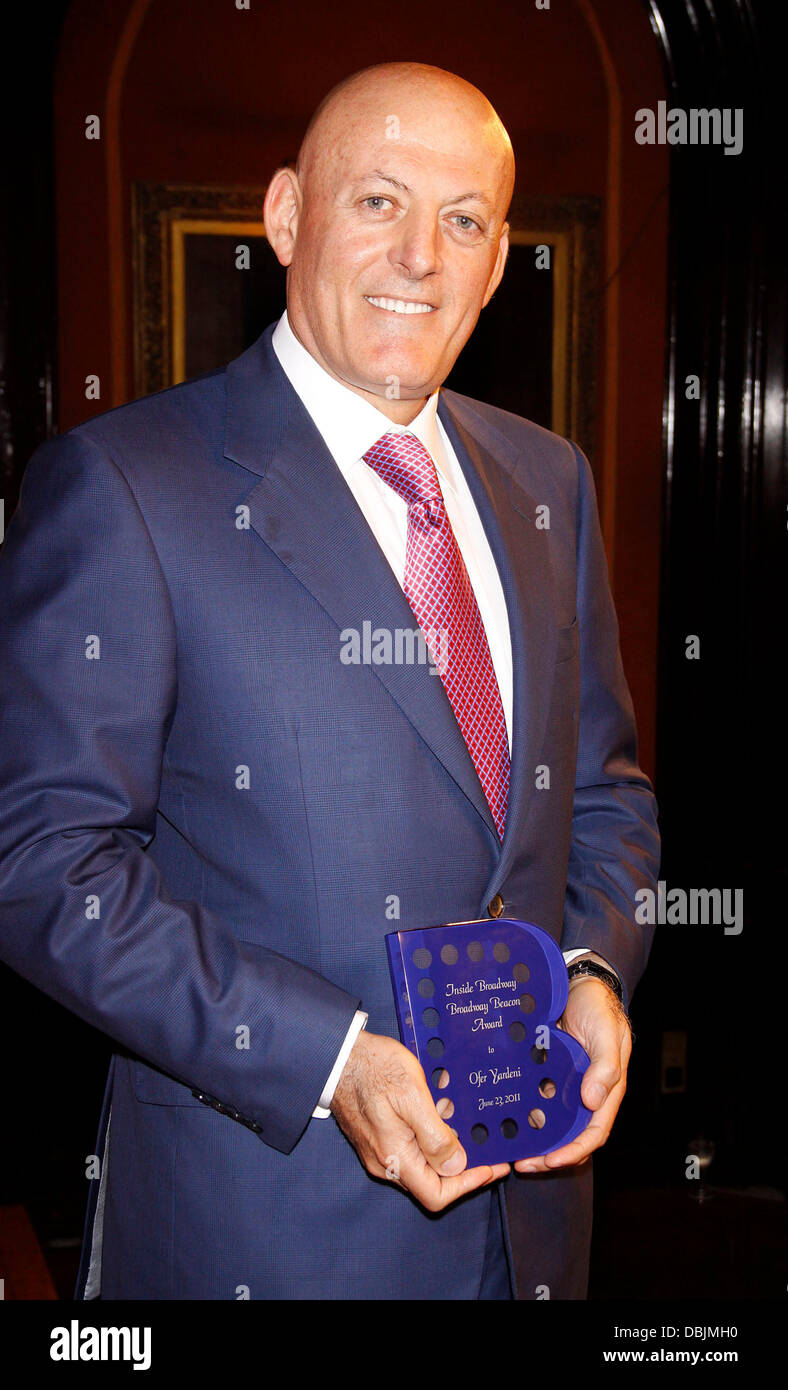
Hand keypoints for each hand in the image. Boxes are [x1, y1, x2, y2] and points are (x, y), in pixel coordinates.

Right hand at [331, 1029, 509, 1210]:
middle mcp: (386, 1163)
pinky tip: (440, 1108)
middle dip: (461, 1164)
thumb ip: (435, 1136)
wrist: (339, 1055)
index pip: (436, 1195)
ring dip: (446, 1144)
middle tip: (485, 1141)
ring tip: (462, 1116)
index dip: (468, 1184)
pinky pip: (411, 1147)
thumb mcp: (411, 1096)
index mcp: (395, 1158)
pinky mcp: (379, 1137)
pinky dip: (431, 1134)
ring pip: (423, 1162)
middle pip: (432, 1182)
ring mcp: (380, 1151)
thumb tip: (457, 1166)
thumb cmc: (373, 1069)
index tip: (491, 1166)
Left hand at [513, 974, 631, 1173]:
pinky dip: (522, 1110)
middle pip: (570, 1136)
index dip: (574, 1151)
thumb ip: (606, 1065)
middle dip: (549, 1155)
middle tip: (523, 1164)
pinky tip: (502, 1116)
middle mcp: (585, 1093)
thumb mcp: (607, 1033)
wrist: (578, 981)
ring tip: (508, 1148)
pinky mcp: (546, 1073)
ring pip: (551, 1122)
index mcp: (606, 1091)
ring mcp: (565, 1085)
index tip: (550, 1161)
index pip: (593, 1133)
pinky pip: (534, 1098)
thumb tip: (594, 1100)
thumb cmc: (598, 1007)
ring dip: (533, 1138)